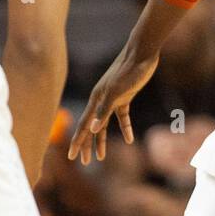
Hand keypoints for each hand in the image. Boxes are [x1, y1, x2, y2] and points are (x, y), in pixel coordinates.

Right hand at [68, 45, 159, 163]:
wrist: (141, 53)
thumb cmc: (129, 71)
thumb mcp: (117, 92)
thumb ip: (104, 110)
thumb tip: (92, 129)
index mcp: (96, 99)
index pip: (84, 125)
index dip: (78, 142)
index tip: (72, 157)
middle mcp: (101, 100)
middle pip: (91, 127)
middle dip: (87, 145)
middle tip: (84, 162)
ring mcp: (113, 98)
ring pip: (104, 124)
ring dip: (101, 140)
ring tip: (101, 157)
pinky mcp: (125, 97)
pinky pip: (122, 117)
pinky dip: (124, 128)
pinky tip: (129, 139)